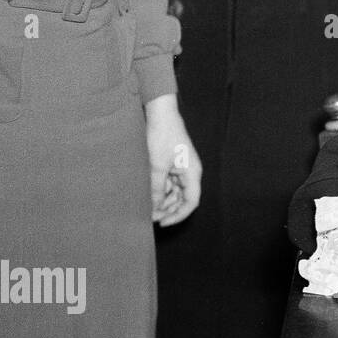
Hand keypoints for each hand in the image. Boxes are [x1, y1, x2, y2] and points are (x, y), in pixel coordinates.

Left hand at [145, 94, 201, 225]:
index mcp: (192, 173)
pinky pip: (167, 184)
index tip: (162, 223)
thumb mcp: (157, 165)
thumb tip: (153, 208)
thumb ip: (155, 188)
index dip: (179, 215)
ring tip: (145, 207)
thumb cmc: (162, 136)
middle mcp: (189, 173)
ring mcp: (181, 169)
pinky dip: (158, 191)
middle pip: (182, 199)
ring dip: (162, 201)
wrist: (160, 115)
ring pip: (174, 193)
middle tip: (149, 216)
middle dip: (168, 209)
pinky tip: (146, 195)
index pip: (191, 202)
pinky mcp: (172, 165)